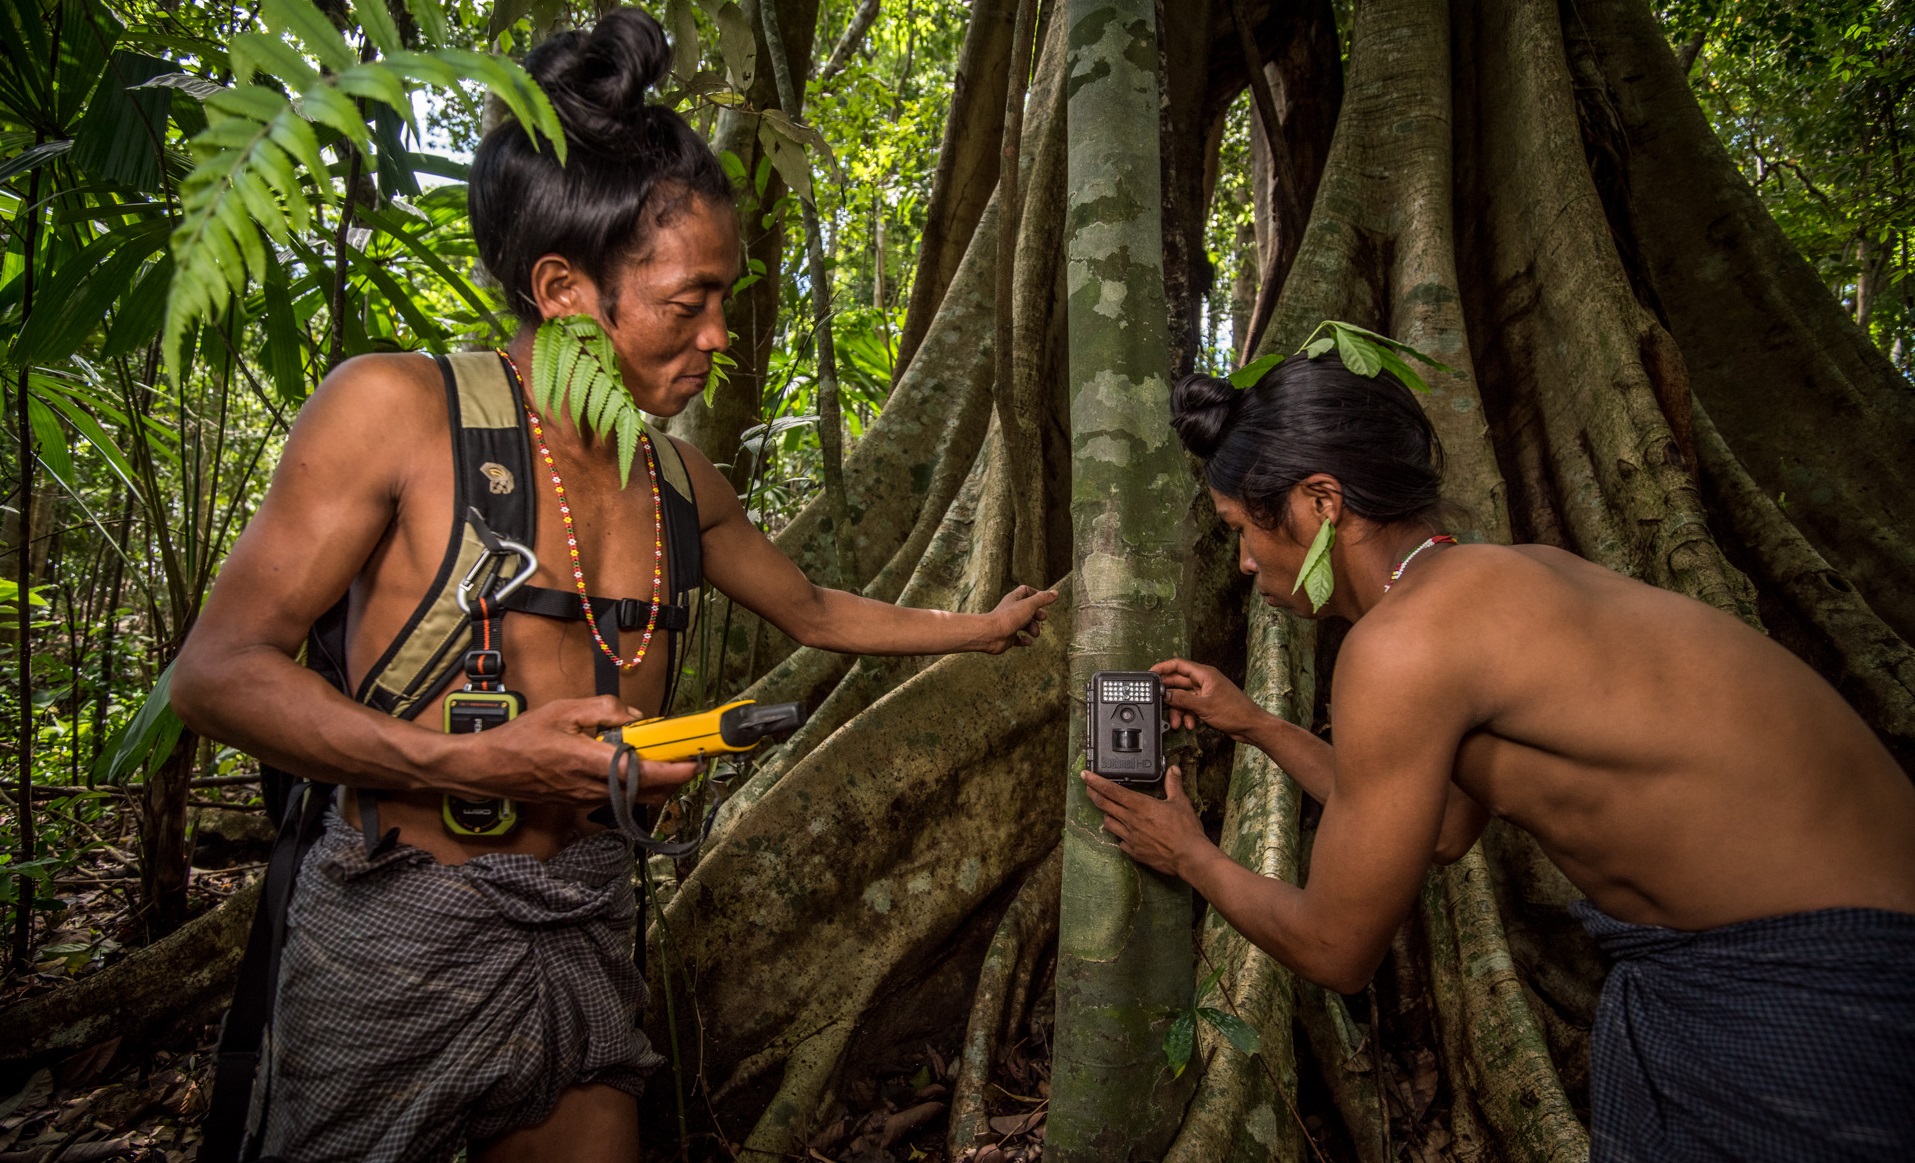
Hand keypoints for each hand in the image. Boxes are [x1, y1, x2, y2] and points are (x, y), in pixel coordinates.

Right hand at [462, 695, 697, 806]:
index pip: (645, 773)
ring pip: (635, 796)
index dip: (676, 771)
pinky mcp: (581, 803)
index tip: (696, 762)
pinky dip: (633, 784)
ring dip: (654, 780)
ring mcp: (588, 800)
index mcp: (591, 764)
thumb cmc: (521, 741)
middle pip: (648, 792)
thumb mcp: (563, 710)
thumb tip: (634, 716)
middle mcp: (594, 789)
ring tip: (661, 757)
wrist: (489, 770)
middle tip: (685, 756)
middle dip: (673, 777)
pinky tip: (629, 764)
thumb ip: (603, 709)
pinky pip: (618, 797)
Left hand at [979, 585, 1058, 653]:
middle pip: (1028, 609)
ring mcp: (1009, 624)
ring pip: (1025, 624)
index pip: (1026, 591)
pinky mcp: (1008, 637)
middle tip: (1042, 617)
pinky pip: (1018, 639)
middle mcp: (1011, 610)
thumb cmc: (1008, 617)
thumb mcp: (1029, 605)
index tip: (1045, 600)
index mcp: (1015, 599)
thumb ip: (1043, 599)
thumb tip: (1055, 593)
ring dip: (1033, 628)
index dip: (1036, 594)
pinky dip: (1024, 640)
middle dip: (1037, 614)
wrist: (991, 634)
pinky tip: (1027, 641)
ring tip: (1035, 633)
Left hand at [1081, 766, 1212, 878]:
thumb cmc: (1185, 830)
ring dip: (1106, 815)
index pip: (1111, 790)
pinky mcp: (1134, 852)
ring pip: (1108, 823)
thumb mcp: (1181, 802)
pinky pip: (1120, 841)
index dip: (1095, 781)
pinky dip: (1119, 835)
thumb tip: (1173, 768)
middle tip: (1087, 787)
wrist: (1188, 857)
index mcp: (1140, 805)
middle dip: (1092, 794)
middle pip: (1103, 804)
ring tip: (1108, 810)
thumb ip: (1173, 784)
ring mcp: (1130, 837)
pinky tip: (1124, 833)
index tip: (1085, 775)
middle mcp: (1131, 820)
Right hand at [1151, 658, 1261, 739]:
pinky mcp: (1207, 703)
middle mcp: (1204, 680)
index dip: (1163, 668)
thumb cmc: (1235, 712)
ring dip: (1178, 710)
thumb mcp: (1203, 706)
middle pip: (1178, 682)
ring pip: (1183, 697)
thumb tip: (1164, 693)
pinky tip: (1189, 724)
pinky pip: (1190, 706)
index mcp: (1204, 674)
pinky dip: (1187, 715)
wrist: (1250, 726)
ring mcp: (1206, 692)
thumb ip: (1181, 699)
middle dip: (1169, 695)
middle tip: (1158, 703)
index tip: (1150, 674)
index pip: (1178, 665)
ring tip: (1177, 722)